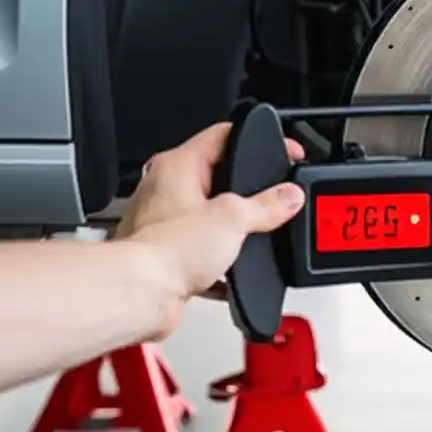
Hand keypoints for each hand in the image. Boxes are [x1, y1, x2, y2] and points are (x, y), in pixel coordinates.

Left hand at [116, 122, 305, 334]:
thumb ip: (267, 205)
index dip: (257, 138)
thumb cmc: (166, 249)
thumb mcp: (233, 218)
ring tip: (250, 237)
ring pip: (209, 217)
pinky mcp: (167, 255)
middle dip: (246, 192)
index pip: (223, 136)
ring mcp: (164, 223)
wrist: (141, 295)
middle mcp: (164, 190)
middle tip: (270, 199)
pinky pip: (202, 251)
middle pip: (217, 178)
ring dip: (232, 229)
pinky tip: (233, 271)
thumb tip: (289, 196)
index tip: (283, 152)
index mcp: (177, 165)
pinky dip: (220, 261)